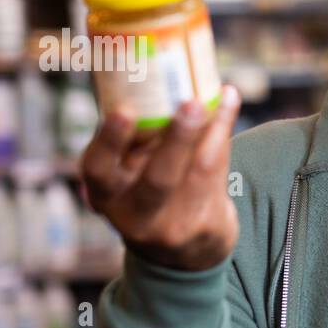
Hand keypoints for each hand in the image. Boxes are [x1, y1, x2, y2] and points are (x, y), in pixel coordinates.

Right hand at [80, 87, 241, 270]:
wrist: (184, 256)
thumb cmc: (152, 195)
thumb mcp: (129, 176)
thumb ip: (137, 139)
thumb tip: (158, 71)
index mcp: (106, 195)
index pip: (98, 170)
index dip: (108, 142)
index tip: (122, 112)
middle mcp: (135, 216)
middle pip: (157, 180)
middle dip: (177, 140)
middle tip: (190, 103)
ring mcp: (174, 226)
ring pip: (199, 173)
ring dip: (211, 130)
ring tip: (216, 96)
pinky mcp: (207, 227)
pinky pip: (220, 173)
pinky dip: (224, 133)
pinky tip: (229, 102)